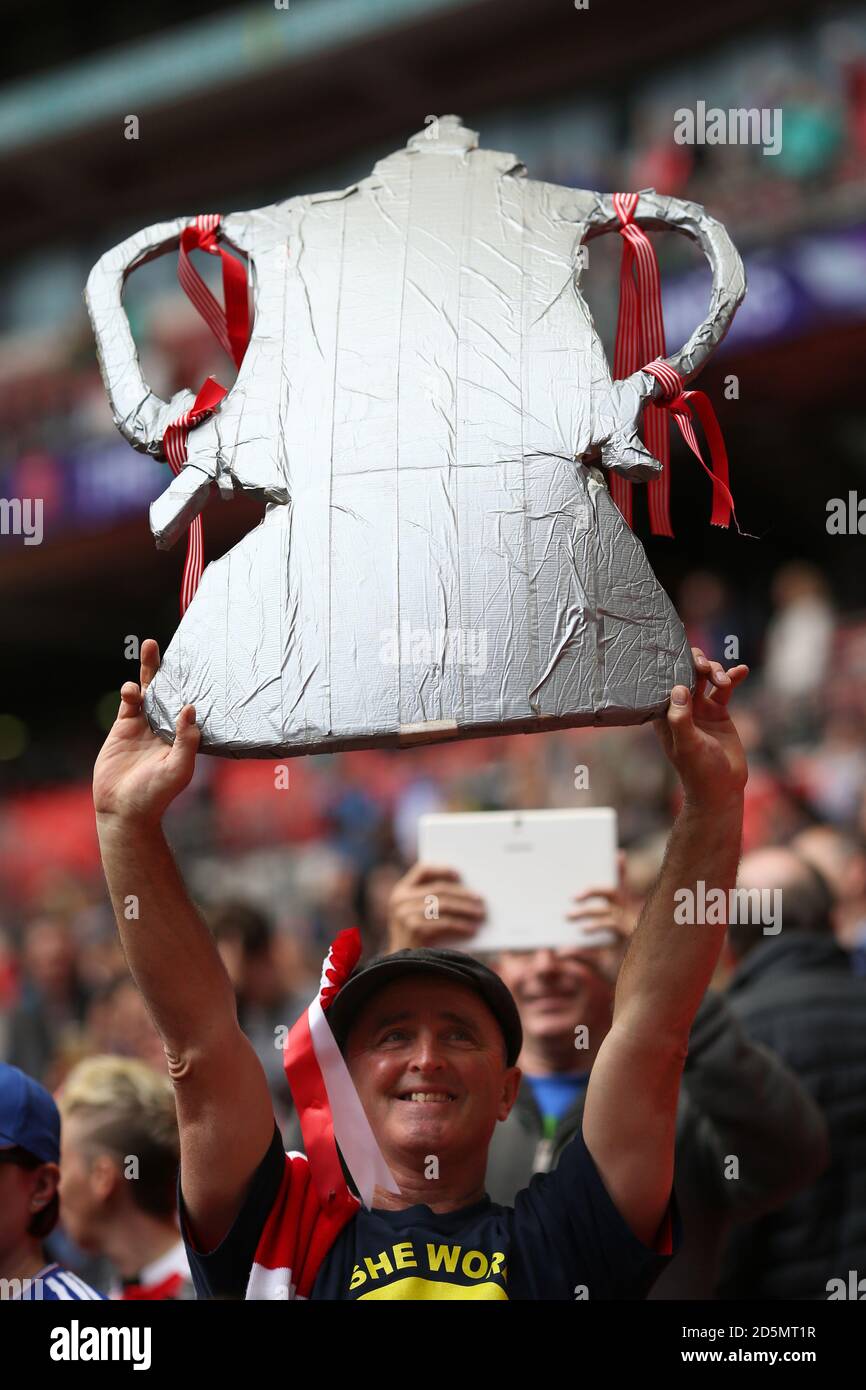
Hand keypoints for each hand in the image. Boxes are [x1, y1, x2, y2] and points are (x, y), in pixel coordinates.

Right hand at [93, 639, 199, 828]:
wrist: (123, 810)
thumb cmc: (156, 795)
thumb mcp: (178, 769)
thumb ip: (186, 740)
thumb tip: (190, 709)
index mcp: (184, 736)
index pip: (192, 705)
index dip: (196, 685)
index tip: (204, 662)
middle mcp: (166, 727)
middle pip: (171, 690)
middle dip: (171, 668)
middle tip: (172, 642)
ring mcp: (145, 726)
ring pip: (149, 691)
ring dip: (150, 671)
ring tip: (150, 649)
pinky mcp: (123, 728)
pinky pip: (129, 702)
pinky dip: (130, 692)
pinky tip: (132, 689)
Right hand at [386, 862, 485, 951]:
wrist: (401, 968)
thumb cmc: (414, 940)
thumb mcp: (416, 916)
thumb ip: (431, 901)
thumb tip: (466, 891)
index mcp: (400, 892)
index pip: (422, 870)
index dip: (442, 870)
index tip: (460, 874)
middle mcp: (400, 900)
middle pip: (439, 889)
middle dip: (463, 894)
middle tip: (481, 899)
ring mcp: (405, 914)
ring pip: (444, 905)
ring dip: (466, 909)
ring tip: (481, 914)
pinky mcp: (414, 929)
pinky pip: (445, 923)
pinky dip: (462, 925)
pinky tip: (472, 929)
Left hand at [566, 869, 634, 986]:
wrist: (638, 996)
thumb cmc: (621, 976)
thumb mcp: (597, 963)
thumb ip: (580, 954)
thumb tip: (560, 952)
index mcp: (627, 916)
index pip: (622, 889)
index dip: (621, 872)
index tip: (617, 854)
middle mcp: (631, 918)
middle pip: (612, 892)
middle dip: (592, 890)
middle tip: (572, 897)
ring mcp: (632, 927)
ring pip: (606, 909)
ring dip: (585, 912)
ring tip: (568, 917)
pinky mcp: (631, 937)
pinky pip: (610, 925)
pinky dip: (594, 926)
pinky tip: (581, 933)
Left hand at [654, 647, 748, 804]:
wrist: (722, 787)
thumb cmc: (699, 771)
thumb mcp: (687, 745)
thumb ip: (681, 719)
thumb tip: (679, 689)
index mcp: (666, 714)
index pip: (664, 684)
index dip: (671, 667)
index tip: (680, 657)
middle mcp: (681, 707)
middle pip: (686, 674)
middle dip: (695, 664)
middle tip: (704, 666)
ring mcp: (700, 708)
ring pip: (706, 677)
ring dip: (715, 671)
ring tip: (725, 680)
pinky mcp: (718, 711)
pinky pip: (725, 688)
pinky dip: (733, 677)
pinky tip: (742, 670)